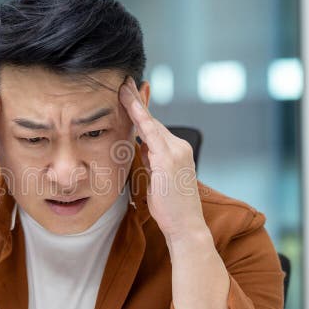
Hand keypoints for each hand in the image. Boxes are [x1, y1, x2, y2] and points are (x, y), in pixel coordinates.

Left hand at [119, 77, 206, 245]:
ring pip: (151, 122)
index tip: (132, 93)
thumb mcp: (157, 179)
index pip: (155, 127)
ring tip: (122, 86)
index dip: (142, 110)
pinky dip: (139, 115)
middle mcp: (179, 147)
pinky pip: (150, 131)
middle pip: (152, 121)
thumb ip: (151, 160)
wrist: (186, 227)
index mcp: (176, 152)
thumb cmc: (171, 208)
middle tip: (123, 82)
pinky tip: (128, 102)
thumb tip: (142, 146)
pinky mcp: (169, 158)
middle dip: (137, 101)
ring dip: (135, 103)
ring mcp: (175, 151)